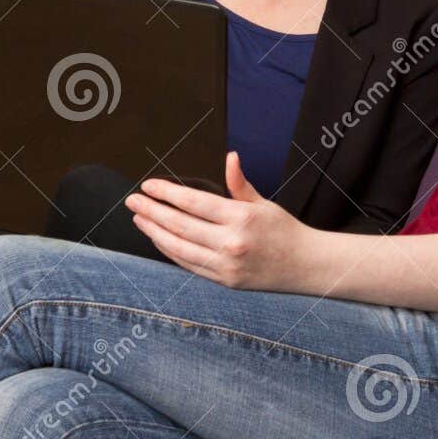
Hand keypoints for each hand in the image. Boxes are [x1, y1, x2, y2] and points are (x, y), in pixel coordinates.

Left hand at [125, 152, 315, 290]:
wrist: (305, 266)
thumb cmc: (284, 230)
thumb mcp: (264, 203)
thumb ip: (239, 184)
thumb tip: (230, 157)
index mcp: (241, 218)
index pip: (194, 203)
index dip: (167, 193)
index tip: (148, 186)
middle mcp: (231, 243)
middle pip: (180, 225)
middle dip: (152, 211)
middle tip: (132, 201)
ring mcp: (225, 265)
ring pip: (179, 248)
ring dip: (154, 232)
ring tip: (139, 219)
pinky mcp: (223, 281)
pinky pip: (189, 265)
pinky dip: (170, 251)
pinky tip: (159, 239)